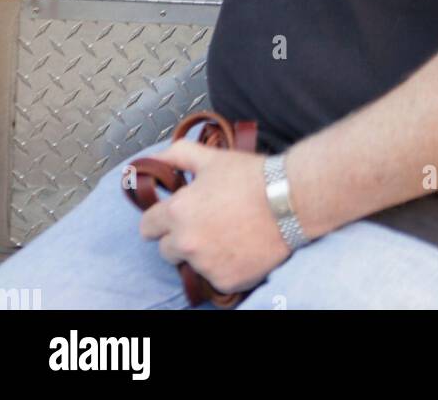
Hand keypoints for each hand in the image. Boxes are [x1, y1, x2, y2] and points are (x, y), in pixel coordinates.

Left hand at [137, 140, 289, 296]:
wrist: (289, 200)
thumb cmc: (250, 177)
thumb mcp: (212, 158)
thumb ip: (177, 155)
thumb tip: (154, 159)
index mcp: (178, 212)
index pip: (148, 226)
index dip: (159, 219)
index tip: (172, 217)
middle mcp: (186, 243)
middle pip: (166, 250)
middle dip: (179, 238)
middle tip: (205, 224)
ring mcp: (205, 265)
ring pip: (192, 264)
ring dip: (202, 253)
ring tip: (228, 233)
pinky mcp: (225, 281)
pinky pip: (215, 277)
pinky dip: (224, 266)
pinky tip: (241, 247)